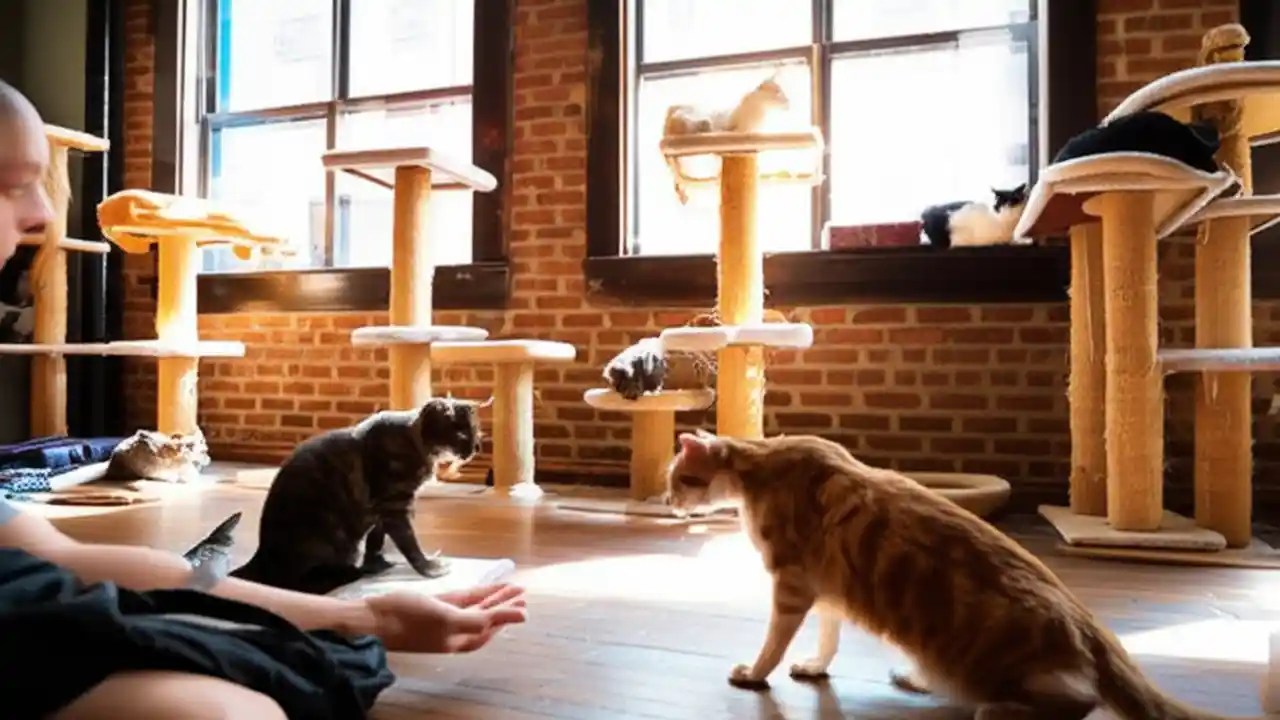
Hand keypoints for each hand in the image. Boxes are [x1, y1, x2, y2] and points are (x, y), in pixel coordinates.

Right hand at [364, 583, 526, 653]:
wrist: (370, 617)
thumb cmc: (407, 618)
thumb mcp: (447, 618)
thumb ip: (482, 618)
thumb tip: (519, 617)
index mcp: (455, 640)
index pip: (488, 629)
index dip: (506, 619)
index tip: (523, 606)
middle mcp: (451, 631)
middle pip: (484, 619)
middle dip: (503, 606)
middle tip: (522, 592)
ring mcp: (441, 618)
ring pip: (474, 608)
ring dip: (492, 598)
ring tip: (512, 587)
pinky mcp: (431, 606)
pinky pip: (460, 601)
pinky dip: (474, 595)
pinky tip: (485, 588)